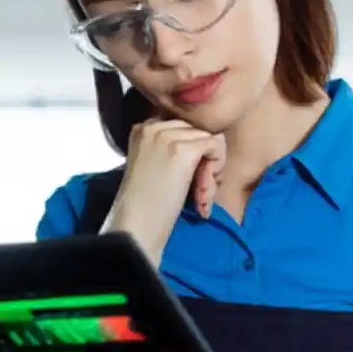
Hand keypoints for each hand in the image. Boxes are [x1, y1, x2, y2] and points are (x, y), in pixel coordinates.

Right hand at [105, 118, 225, 264]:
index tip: (190, 177)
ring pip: (210, 137)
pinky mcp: (183, 150)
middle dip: (205, 157)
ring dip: (212, 165)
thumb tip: (205, 141)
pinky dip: (216, 169)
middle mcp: (153, 126)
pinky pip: (215, 147)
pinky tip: (203, 191)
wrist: (136, 226)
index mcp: (142, 129)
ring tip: (201, 192)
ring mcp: (167, 136)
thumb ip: (168, 149)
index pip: (183, 125)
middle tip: (200, 187)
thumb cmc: (145, 205)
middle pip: (198, 129)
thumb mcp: (151, 165)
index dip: (193, 149)